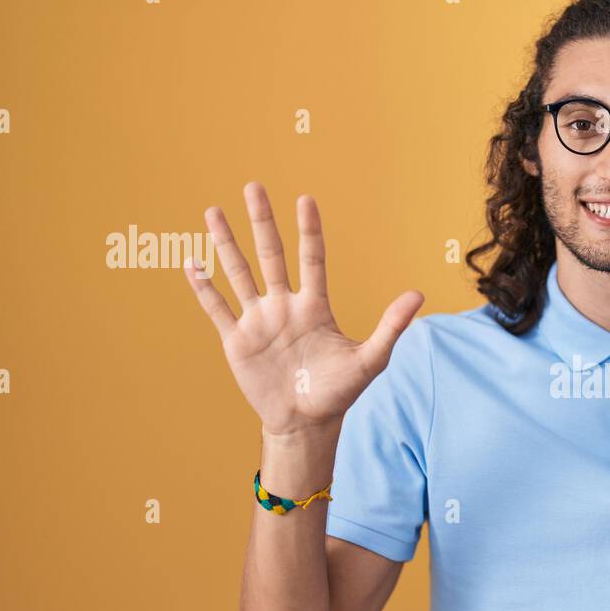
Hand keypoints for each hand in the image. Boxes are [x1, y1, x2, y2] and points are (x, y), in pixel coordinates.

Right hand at [182, 182, 424, 435]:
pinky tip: (191, 262)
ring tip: (213, 211)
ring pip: (239, 273)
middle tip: (254, 186)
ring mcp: (258, 321)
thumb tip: (418, 294)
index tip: (305, 198)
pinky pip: (217, 308)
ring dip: (226, 243)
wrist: (305, 424)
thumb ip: (391, 326)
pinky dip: (203, 286)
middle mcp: (284, 306)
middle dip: (261, 221)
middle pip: (270, 255)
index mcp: (314, 307)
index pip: (312, 259)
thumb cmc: (339, 393)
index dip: (309, 230)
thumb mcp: (370, 359)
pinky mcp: (236, 340)